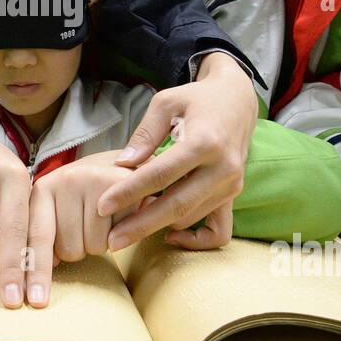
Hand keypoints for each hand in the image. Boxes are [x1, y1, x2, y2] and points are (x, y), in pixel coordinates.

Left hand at [24, 150, 133, 307]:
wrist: (126, 165)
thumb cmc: (86, 196)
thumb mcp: (57, 208)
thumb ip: (39, 232)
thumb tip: (34, 260)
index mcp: (41, 190)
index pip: (34, 238)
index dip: (32, 272)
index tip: (32, 302)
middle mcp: (63, 180)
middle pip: (67, 251)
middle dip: (78, 248)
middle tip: (84, 226)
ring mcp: (91, 181)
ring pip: (93, 247)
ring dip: (100, 242)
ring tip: (103, 219)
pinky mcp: (119, 186)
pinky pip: (116, 237)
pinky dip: (120, 235)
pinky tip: (119, 216)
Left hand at [99, 52, 256, 250]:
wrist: (237, 102)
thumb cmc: (197, 100)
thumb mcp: (166, 103)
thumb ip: (145, 134)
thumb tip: (123, 163)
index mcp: (204, 142)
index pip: (160, 174)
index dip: (129, 192)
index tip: (102, 206)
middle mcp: (222, 167)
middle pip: (176, 205)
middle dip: (141, 225)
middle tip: (112, 241)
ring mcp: (231, 184)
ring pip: (190, 217)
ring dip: (159, 227)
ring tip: (127, 231)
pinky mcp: (234, 194)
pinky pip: (219, 230)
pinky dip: (195, 240)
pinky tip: (170, 235)